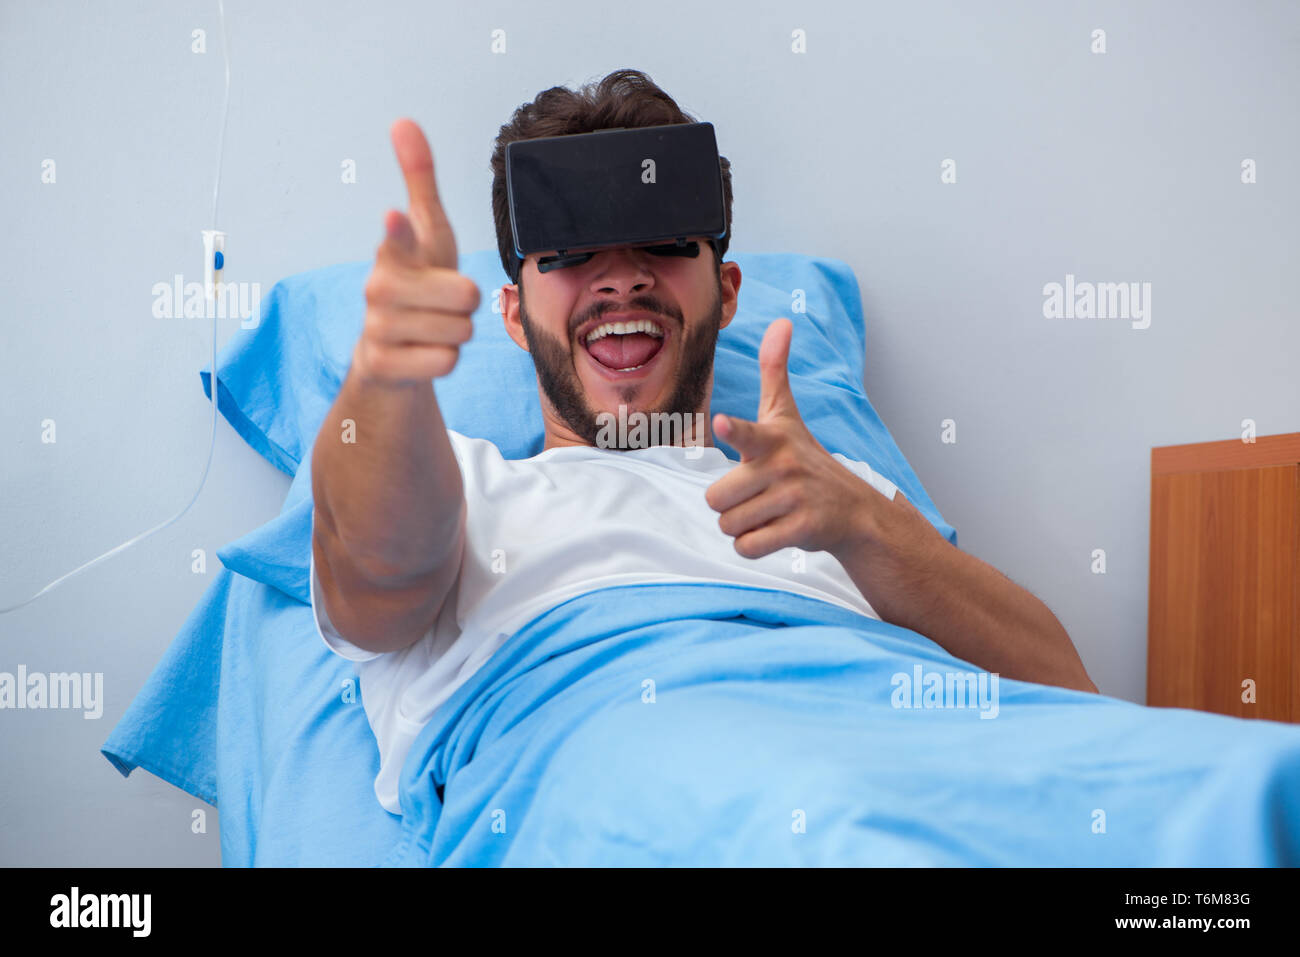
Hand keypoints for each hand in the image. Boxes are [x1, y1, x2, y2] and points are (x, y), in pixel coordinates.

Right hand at [353, 119, 480, 386]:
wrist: (387, 353)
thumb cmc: (418, 283)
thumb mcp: (428, 235)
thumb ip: (419, 182)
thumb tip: (403, 121)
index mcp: (393, 253)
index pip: (399, 237)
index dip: (400, 230)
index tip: (395, 216)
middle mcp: (379, 288)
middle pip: (466, 296)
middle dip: (468, 303)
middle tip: (444, 302)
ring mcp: (377, 328)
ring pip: (461, 331)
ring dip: (457, 333)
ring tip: (433, 327)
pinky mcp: (382, 366)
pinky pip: (447, 362)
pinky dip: (445, 361)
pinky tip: (424, 354)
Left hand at [705, 318, 891, 558]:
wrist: (855, 510)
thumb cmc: (807, 459)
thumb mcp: (788, 415)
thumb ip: (776, 370)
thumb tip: (782, 320)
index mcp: (772, 439)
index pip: (747, 433)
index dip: (734, 429)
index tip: (722, 422)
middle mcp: (783, 467)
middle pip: (716, 499)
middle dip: (729, 505)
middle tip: (756, 496)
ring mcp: (795, 500)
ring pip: (729, 526)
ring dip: (742, 527)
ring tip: (769, 512)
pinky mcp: (802, 530)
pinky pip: (748, 547)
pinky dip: (753, 546)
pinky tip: (775, 532)